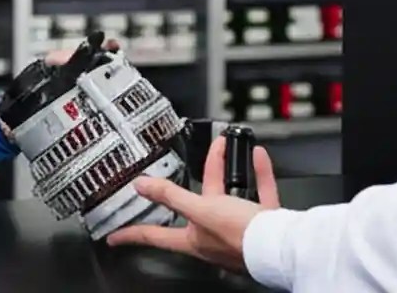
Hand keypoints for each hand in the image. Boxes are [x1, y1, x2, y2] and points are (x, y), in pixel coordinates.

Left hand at [106, 134, 280, 271]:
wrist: (282, 245)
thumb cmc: (241, 236)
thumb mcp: (200, 209)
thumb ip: (172, 196)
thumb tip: (142, 185)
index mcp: (194, 239)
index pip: (154, 236)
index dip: (131, 235)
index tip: (114, 237)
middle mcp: (214, 237)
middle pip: (195, 206)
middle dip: (193, 184)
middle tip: (189, 165)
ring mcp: (239, 231)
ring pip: (228, 197)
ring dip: (227, 173)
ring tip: (224, 152)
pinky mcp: (263, 223)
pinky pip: (258, 194)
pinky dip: (258, 175)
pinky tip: (257, 158)